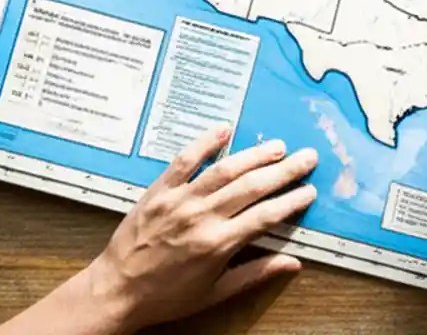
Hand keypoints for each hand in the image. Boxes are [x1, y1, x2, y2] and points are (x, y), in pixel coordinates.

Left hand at [86, 128, 317, 330]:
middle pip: (252, 187)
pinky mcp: (159, 191)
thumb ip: (256, 274)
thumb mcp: (215, 293)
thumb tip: (293, 264)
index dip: (291, 201)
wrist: (117, 290)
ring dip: (254, 155)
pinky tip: (224, 129)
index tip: (310, 190)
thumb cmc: (167, 296)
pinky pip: (184, 161)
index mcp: (218, 244)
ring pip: (224, 170)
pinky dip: (204, 143)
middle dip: (284, 171)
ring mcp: (179, 200)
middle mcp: (202, 217)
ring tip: (277, 146)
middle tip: (307, 157)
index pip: (266, 216)